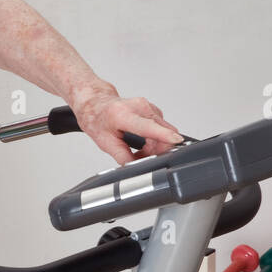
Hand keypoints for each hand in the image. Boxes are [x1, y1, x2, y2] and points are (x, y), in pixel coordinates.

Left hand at [70, 84, 184, 165]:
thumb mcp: (105, 143)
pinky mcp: (152, 108)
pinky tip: (142, 140)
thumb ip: (123, 157)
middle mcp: (138, 106)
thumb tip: (136, 168)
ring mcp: (147, 105)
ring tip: (139, 148)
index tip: (176, 140)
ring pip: (163, 131)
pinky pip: (161, 127)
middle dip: (157, 148)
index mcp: (123, 115)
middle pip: (161, 131)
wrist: (96, 103)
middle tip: (141, 155)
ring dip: (155, 144)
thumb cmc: (97, 119)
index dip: (163, 135)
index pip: (148, 126)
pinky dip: (154, 137)